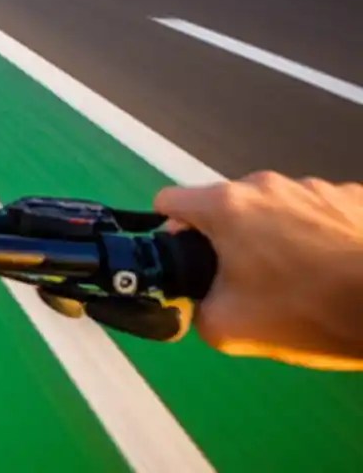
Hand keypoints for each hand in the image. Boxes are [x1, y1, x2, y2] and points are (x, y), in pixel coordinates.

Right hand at [155, 172, 362, 370]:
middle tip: (248, 283)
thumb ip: (192, 309)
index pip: (169, 201)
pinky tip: (334, 268)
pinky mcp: (354, 197)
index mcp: (227, 207)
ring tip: (300, 279)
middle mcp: (265, 184)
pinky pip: (317, 213)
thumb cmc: (308, 312)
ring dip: (274, 236)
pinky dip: (316, 236)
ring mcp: (314, 186)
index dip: (169, 233)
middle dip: (227, 241)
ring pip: (273, 209)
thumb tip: (193, 301)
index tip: (189, 261)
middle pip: (225, 207)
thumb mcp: (228, 329)